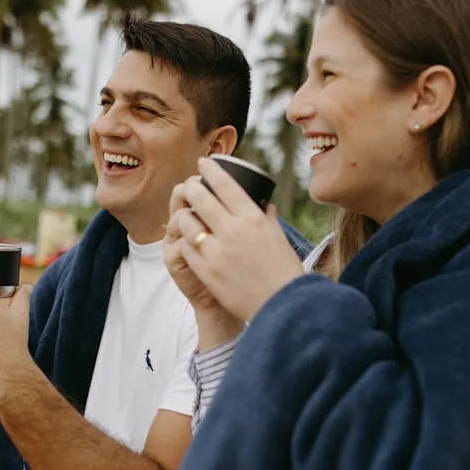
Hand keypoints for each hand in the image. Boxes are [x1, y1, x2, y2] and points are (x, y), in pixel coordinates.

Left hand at [169, 157, 303, 322]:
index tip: (203, 164)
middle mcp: (233, 230)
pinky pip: (186, 247)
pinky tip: (190, 240)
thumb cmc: (284, 271)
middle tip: (189, 185)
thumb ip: (268, 219)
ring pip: (187, 222)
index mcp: (253, 219)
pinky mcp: (206, 271)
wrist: (281, 306)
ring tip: (186, 214)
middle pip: (201, 198)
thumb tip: (265, 205)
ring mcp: (217, 251)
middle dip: (191, 187)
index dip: (211, 170)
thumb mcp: (279, 238)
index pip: (226, 184)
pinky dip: (186, 241)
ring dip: (185, 215)